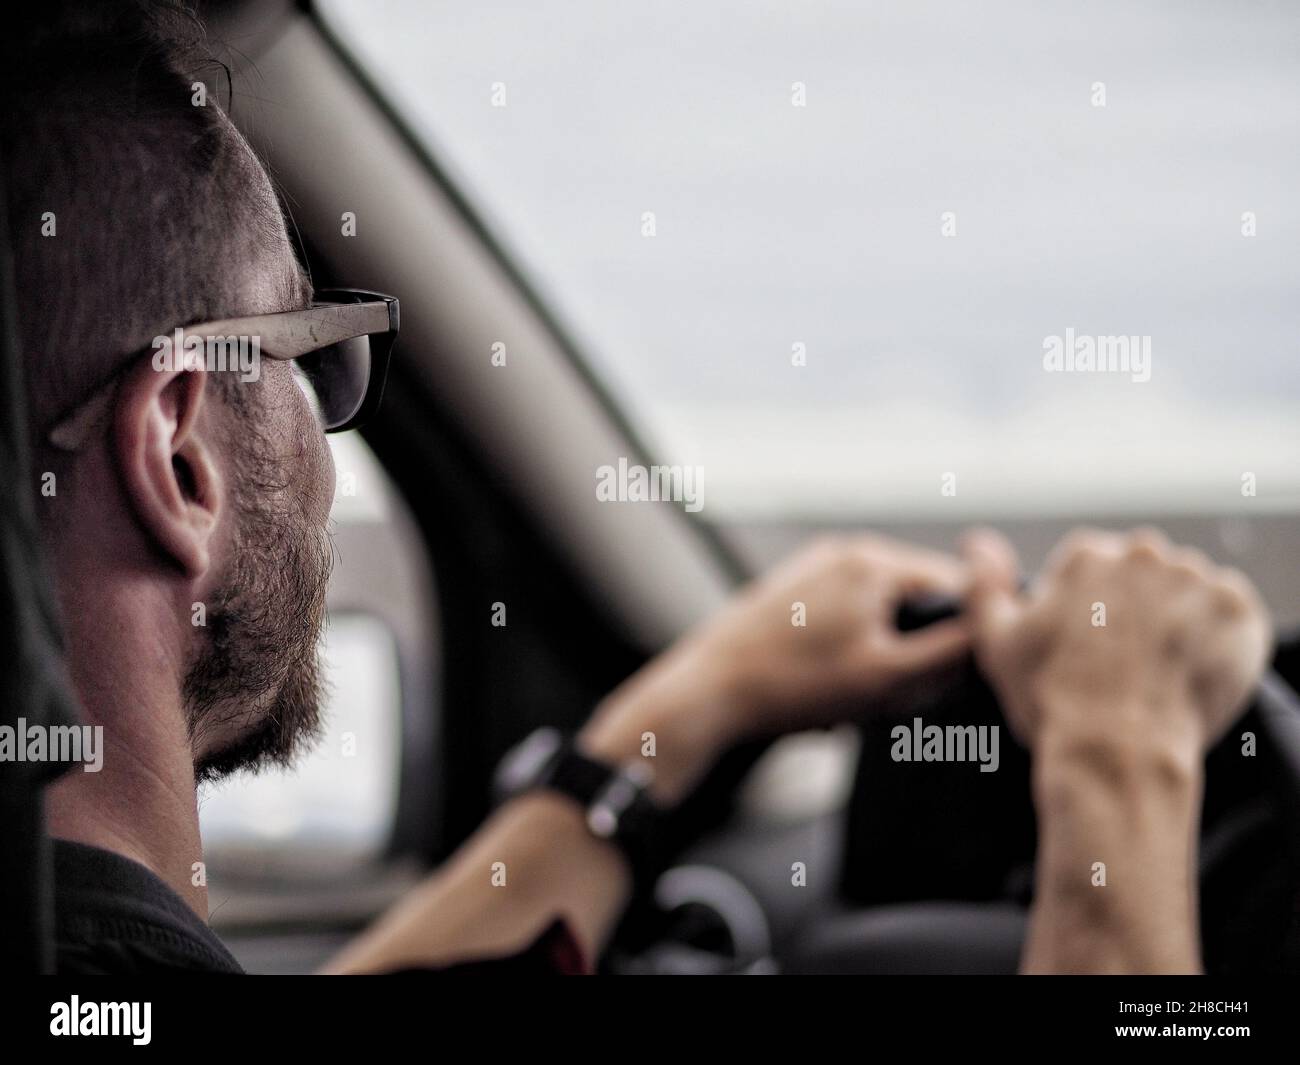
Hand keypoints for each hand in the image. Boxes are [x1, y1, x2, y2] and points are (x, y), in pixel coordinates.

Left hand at [580, 535, 973, 801]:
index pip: (955, 586)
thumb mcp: (888, 679)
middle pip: (916, 602)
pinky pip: (846, 622)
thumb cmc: (794, 686)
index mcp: (874, 562)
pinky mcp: (792, 594)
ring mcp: (814, 570)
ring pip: (880, 616)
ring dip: (881, 658)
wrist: (709, 693)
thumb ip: (951, 653)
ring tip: (849, 696)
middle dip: (915, 650)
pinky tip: (823, 689)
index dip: (965, 634)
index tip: (949, 676)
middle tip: (889, 695)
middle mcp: (845, 553)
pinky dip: (849, 655)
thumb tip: (991, 632)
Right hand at [963, 527, 1271, 755]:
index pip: (1093, 568)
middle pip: (1143, 574)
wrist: (1117, 752)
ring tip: (1157, 672)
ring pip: (1187, 592)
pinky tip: (1187, 671)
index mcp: (1085, 556)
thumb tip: (976, 542)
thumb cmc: (1053, 701)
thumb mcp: (998, 642)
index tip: (1087, 648)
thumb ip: (984, 585)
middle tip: (1123, 663)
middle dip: (1136, 609)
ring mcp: (1194, 581)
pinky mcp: (1236, 612)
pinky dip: (1216, 639)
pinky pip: (1230, 615)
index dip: (1087, 611)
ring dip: (1177, 621)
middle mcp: (1142, 555)